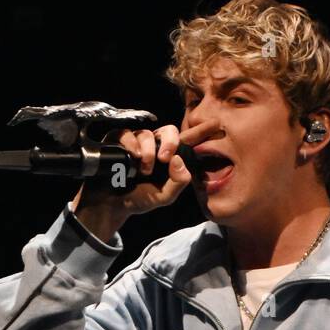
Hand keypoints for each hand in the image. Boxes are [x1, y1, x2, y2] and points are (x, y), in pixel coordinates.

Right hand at [71, 116, 222, 218]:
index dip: (200, 132)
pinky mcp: (118, 140)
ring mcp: (136, 141)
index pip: (186, 141)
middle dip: (169, 142)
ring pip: (147, 134)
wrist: (113, 204)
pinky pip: (127, 134)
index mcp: (168, 156)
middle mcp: (154, 145)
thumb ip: (178, 183)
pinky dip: (132, 145)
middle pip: (168, 131)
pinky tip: (134, 158)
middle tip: (165, 159)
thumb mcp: (164, 196)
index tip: (216, 125)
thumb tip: (178, 160)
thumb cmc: (139, 198)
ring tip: (143, 170)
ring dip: (148, 152)